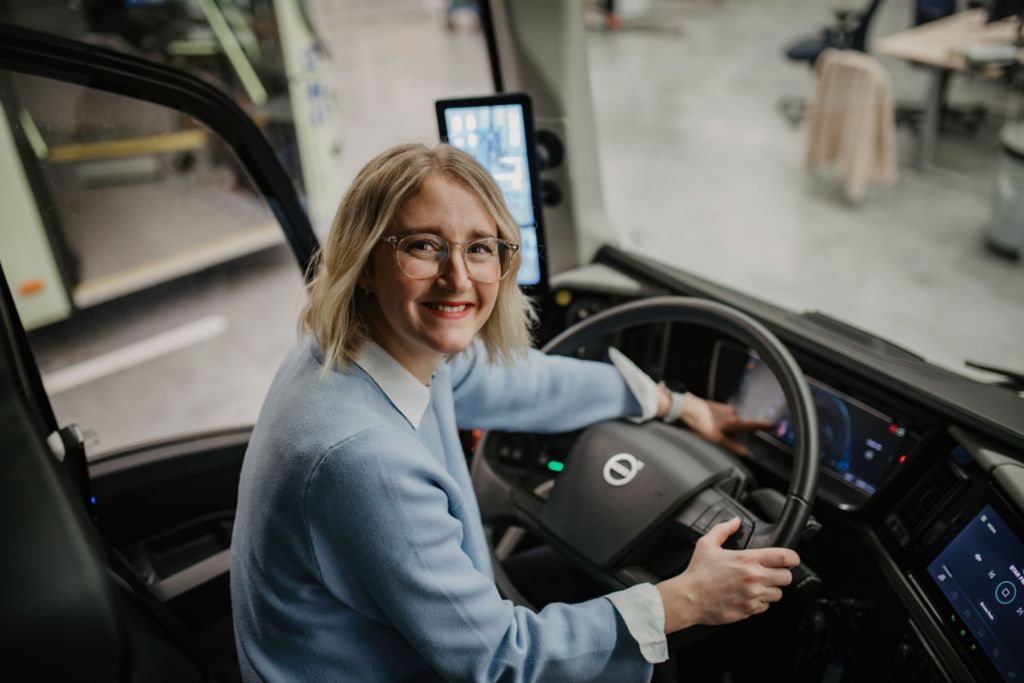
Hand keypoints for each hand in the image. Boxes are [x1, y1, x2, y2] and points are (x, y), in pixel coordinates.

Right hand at [656, 517, 798, 632]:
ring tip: (757, 586)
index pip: (785, 557)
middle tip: (770, 573)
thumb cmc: (697, 573)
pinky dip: (760, 603)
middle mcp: (754, 577)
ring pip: (778, 594)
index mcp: (747, 559)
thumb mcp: (707, 544)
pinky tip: (747, 596)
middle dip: (781, 575)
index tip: (790, 560)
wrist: (689, 598)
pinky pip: (765, 607)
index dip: (792, 558)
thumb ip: (724, 529)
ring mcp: (753, 595)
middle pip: (787, 577)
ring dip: (771, 590)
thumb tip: (735, 521)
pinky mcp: (749, 610)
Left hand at [679, 394, 772, 454]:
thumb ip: (731, 446)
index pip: (753, 424)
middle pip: (740, 426)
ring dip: (725, 429)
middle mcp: (732, 413)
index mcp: (734, 421)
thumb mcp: (716, 438)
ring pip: (730, 422)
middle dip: (734, 434)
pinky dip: (718, 424)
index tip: (774, 424)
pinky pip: (721, 418)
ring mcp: (723, 409)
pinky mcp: (715, 407)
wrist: (685, 407)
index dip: (764, 425)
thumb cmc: (700, 422)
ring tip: (709, 432)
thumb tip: (744, 452)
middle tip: (722, 440)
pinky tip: (706, 426)